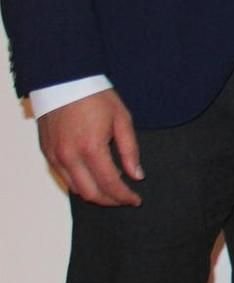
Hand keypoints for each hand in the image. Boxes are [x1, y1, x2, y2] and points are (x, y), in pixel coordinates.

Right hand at [39, 89, 142, 206]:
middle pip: (90, 193)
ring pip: (75, 189)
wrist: (64, 81)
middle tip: (124, 199)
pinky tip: (93, 179)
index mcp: (91, 148)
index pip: (110, 183)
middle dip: (110, 201)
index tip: (135, 200)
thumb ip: (130, 150)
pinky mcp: (47, 153)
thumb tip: (137, 175)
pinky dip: (79, 184)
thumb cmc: (96, 97)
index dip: (124, 196)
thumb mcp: (122, 119)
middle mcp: (69, 156)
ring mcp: (55, 156)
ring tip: (111, 190)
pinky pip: (63, 178)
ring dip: (94, 194)